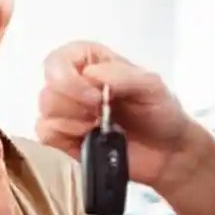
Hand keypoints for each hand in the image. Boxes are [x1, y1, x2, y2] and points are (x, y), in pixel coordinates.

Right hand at [36, 40, 196, 188]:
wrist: (168, 153)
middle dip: (75, 106)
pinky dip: (65, 140)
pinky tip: (88, 141)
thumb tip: (90, 75)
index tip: (95, 97)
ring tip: (99, 129)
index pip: (58, 60)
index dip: (68, 79)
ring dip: (74, 124)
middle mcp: (73, 84)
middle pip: (49, 90)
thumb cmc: (162, 114)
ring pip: (46, 114)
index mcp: (91, 62)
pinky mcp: (64, 140)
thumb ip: (122, 75)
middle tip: (102, 115)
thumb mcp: (151, 86)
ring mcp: (66, 114)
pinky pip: (46, 137)